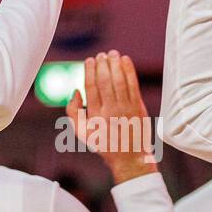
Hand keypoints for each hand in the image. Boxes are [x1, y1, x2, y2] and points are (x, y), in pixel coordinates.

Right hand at [65, 51, 156, 183]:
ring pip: (119, 81)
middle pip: (105, 81)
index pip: (91, 87)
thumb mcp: (82, 132)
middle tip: (101, 54)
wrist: (129, 157)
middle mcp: (110, 111)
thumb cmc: (104, 143)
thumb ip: (73, 112)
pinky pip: (133, 85)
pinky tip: (125, 60)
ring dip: (115, 64)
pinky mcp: (138, 108)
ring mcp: (126, 109)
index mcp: (95, 115)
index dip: (90, 71)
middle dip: (103, 64)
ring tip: (112, 53)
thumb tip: (74, 91)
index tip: (89, 60)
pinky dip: (129, 71)